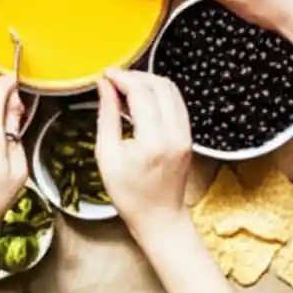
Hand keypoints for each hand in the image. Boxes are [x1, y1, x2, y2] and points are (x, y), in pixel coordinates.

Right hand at [95, 69, 191, 241]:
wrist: (160, 218)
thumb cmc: (129, 194)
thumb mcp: (107, 156)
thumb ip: (107, 116)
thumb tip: (104, 86)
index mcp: (153, 140)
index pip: (142, 92)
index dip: (122, 78)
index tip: (106, 75)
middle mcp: (175, 133)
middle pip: (160, 85)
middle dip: (135, 76)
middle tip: (114, 80)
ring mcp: (186, 134)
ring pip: (171, 90)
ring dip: (148, 82)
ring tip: (126, 88)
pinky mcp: (188, 135)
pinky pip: (176, 103)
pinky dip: (159, 93)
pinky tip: (141, 100)